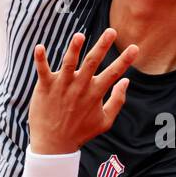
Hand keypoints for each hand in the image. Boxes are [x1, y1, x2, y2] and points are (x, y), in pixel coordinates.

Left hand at [27, 28, 137, 155]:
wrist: (53, 145)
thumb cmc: (80, 132)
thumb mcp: (105, 121)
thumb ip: (117, 101)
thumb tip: (127, 81)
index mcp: (95, 93)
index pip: (114, 73)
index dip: (125, 60)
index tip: (135, 47)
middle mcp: (80, 87)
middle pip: (93, 62)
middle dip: (103, 46)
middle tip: (111, 31)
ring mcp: (62, 86)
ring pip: (69, 63)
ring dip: (74, 48)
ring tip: (79, 36)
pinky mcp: (45, 87)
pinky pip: (42, 70)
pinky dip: (40, 59)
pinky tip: (39, 47)